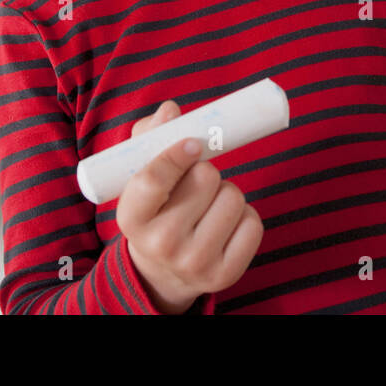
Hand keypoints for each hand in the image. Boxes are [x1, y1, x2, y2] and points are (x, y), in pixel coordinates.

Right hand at [117, 100, 263, 313]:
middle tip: (195, 183)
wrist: (163, 273)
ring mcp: (195, 263)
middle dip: (205, 171)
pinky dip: (244, 215)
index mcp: (131, 218)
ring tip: (208, 205)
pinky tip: (224, 224)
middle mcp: (161, 245)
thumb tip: (170, 110)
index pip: (153, 179)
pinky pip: (253, 223)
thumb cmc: (154, 210)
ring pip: (233, 196)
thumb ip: (151, 138)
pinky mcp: (226, 275)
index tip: (192, 144)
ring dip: (226, 192)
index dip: (176, 154)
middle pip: (205, 178)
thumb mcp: (139, 177)